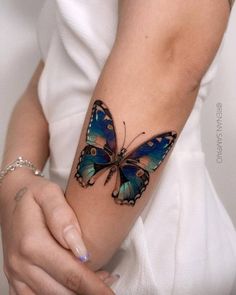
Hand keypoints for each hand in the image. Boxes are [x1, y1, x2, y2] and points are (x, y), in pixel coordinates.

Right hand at [0, 171, 117, 293]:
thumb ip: (62, 217)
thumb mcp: (49, 193)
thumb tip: (80, 248)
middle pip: (61, 292)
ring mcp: (16, 274)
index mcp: (32, 243)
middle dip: (89, 292)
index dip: (94, 286)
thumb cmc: (32, 193)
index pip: (69, 273)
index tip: (110, 292)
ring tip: (98, 283)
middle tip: (110, 284)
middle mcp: (21, 264)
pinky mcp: (15, 278)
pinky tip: (75, 289)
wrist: (8, 196)